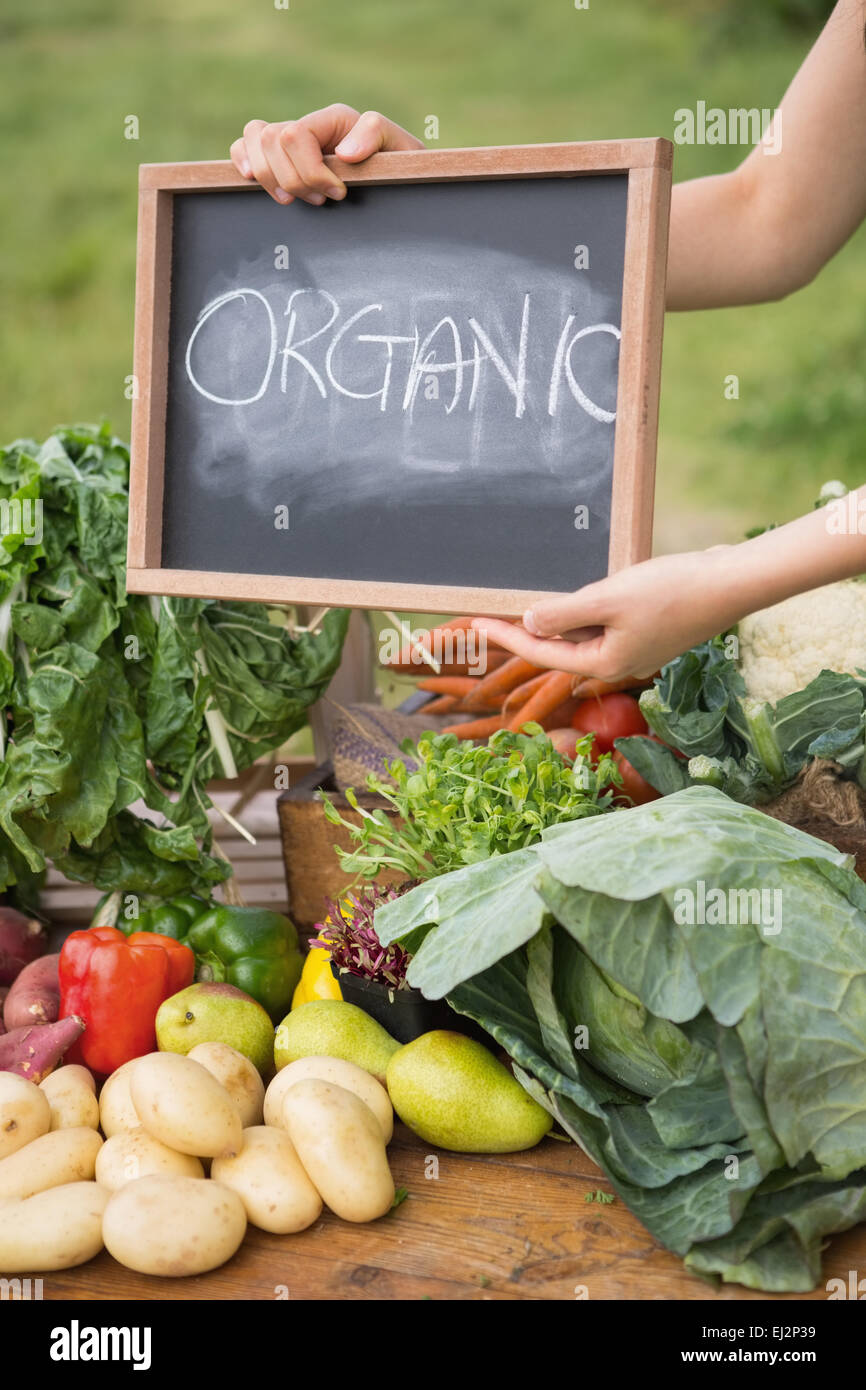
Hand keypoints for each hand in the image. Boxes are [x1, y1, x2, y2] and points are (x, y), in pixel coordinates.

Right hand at [229, 103, 424, 205]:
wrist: (397, 182)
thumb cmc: (398, 165)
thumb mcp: (399, 146)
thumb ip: (373, 134)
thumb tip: (343, 151)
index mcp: (332, 118)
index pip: (295, 136)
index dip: (309, 171)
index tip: (338, 194)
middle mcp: (308, 126)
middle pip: (271, 141)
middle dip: (293, 179)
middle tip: (321, 200)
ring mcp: (290, 142)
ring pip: (254, 141)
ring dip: (271, 178)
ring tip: (297, 199)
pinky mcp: (279, 159)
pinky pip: (245, 146)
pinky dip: (243, 160)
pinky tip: (253, 180)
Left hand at [473, 549, 741, 681]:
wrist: (730, 582)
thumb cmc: (672, 591)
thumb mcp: (607, 599)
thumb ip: (564, 613)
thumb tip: (530, 621)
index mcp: (606, 661)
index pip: (543, 652)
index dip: (507, 636)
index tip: (475, 624)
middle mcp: (620, 660)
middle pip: (563, 647)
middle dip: (529, 630)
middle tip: (491, 614)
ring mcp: (638, 646)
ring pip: (585, 633)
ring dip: (560, 619)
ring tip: (531, 601)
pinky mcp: (652, 628)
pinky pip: (607, 622)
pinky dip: (588, 610)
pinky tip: (584, 593)